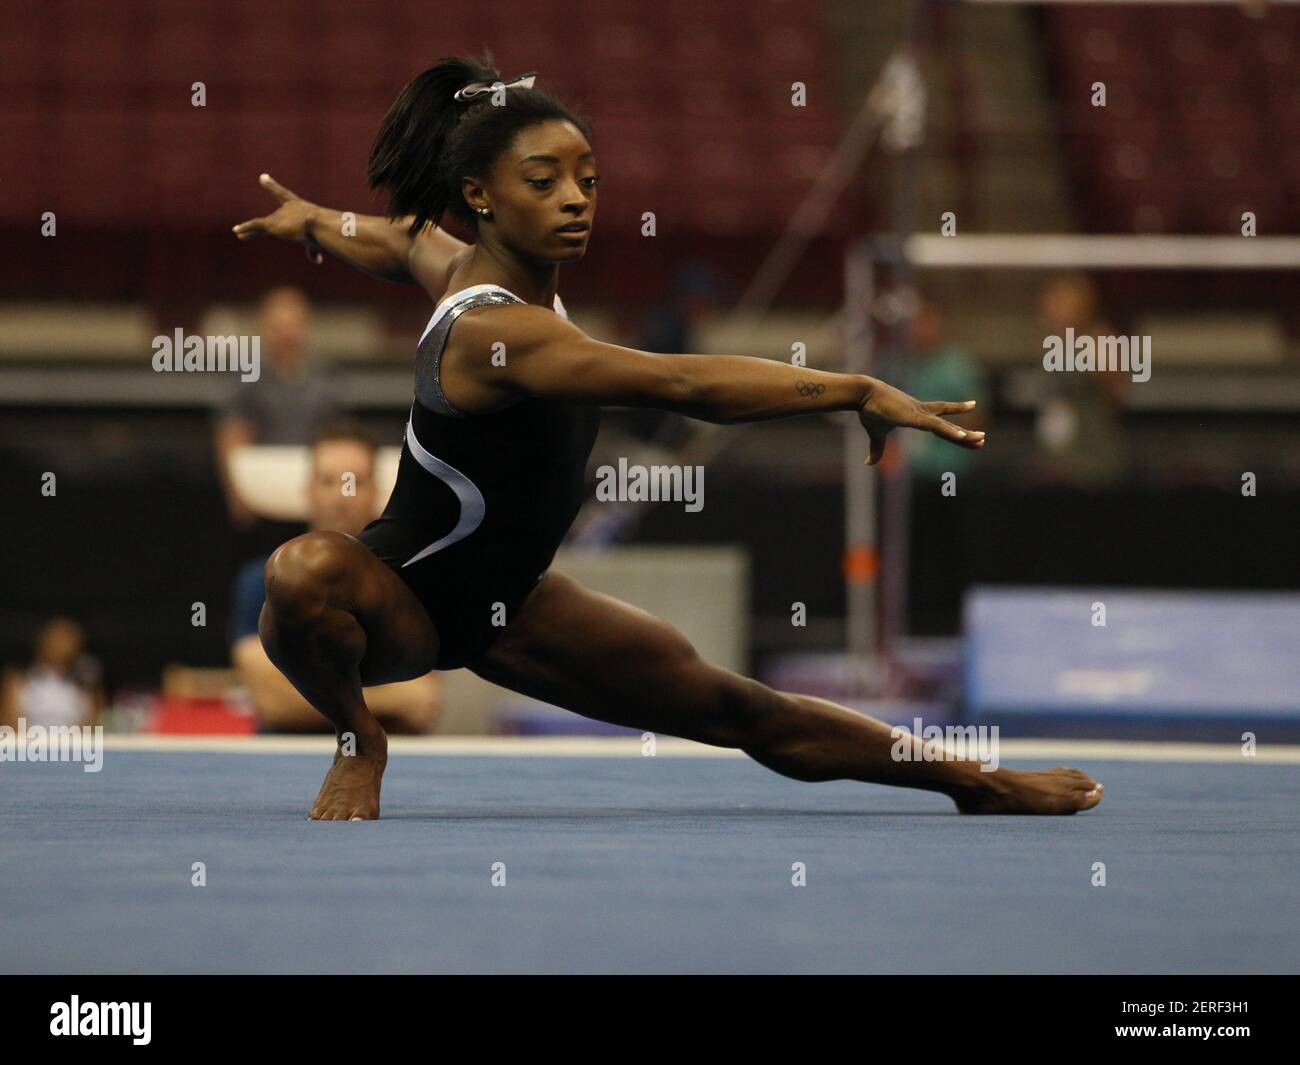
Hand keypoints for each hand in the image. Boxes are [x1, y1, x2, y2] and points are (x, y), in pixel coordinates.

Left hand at [232, 173, 324, 263]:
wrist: (320, 225)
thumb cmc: (324, 230)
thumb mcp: (318, 240)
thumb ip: (313, 250)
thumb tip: (317, 260)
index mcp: (299, 206)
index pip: (283, 194)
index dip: (272, 186)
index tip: (262, 177)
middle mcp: (287, 208)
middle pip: (272, 217)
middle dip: (264, 222)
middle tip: (252, 220)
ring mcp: (278, 216)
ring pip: (261, 224)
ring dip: (250, 230)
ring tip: (237, 232)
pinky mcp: (272, 225)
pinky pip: (255, 226)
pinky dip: (246, 228)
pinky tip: (236, 232)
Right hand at [857, 380, 984, 465]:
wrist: (864, 395)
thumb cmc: (870, 409)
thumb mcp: (876, 433)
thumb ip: (877, 448)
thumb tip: (869, 463)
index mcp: (915, 415)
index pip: (939, 418)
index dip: (954, 416)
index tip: (971, 410)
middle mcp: (921, 413)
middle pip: (947, 426)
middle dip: (965, 433)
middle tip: (982, 438)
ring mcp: (920, 415)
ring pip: (946, 427)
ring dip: (964, 434)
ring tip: (981, 439)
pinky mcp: (915, 417)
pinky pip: (936, 426)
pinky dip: (950, 431)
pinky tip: (963, 436)